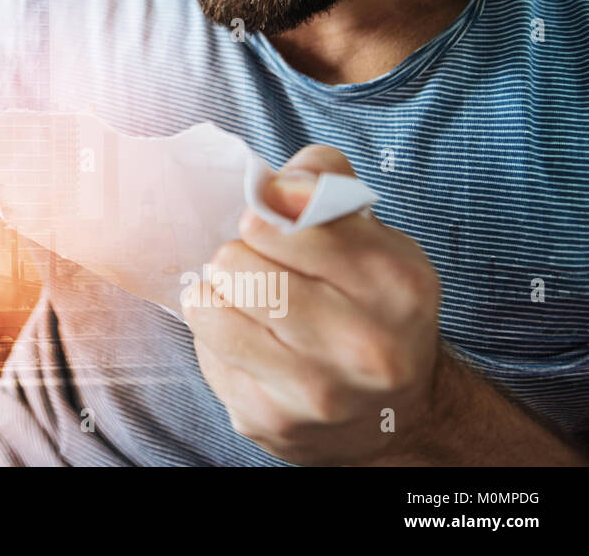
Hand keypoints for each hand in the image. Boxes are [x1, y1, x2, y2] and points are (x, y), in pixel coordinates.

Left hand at [181, 145, 442, 464]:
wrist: (397, 416)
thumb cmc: (373, 306)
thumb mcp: (374, 235)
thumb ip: (324, 182)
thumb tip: (270, 182)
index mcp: (395, 282)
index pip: (282, 220)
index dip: (263, 215)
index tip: (267, 227)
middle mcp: (363, 343)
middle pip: (237, 263)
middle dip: (238, 257)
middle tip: (258, 270)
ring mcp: (316, 391)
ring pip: (209, 306)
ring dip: (218, 295)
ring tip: (245, 300)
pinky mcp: (270, 420)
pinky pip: (205, 351)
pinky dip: (216, 338)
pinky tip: (250, 343)